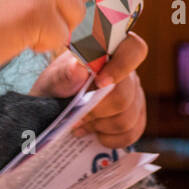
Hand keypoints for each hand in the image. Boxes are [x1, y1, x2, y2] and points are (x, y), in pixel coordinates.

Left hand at [29, 31, 148, 147]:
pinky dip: (112, 139)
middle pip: (125, 96)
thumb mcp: (52, 81)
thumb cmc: (56, 88)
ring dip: (102, 127)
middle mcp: (128, 73)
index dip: (122, 66)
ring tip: (82, 127)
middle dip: (98, 112)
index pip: (133, 50)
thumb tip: (79, 68)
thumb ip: (64, 75)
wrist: (54, 108)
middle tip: (77, 118)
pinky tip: (97, 135)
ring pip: (129, 118)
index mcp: (110, 54)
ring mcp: (135, 95)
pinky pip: (133, 133)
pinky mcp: (137, 116)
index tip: (100, 83)